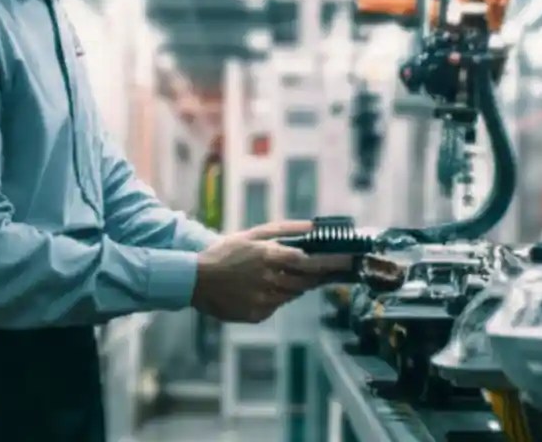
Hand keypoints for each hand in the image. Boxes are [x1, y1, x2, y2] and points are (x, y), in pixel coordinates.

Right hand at [192, 221, 339, 322]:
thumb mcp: (252, 234)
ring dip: (299, 284)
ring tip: (291, 274)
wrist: (194, 280)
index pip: (309, 261)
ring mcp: (263, 300)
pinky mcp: (256, 315)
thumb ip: (284, 229)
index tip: (347, 260)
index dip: (330, 262)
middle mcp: (268, 280)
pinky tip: (266, 287)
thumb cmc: (225, 253)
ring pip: (293, 294)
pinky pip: (277, 305)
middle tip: (333, 269)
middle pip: (306, 280)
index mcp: (268, 257)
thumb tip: (312, 225)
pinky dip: (278, 296)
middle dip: (321, 275)